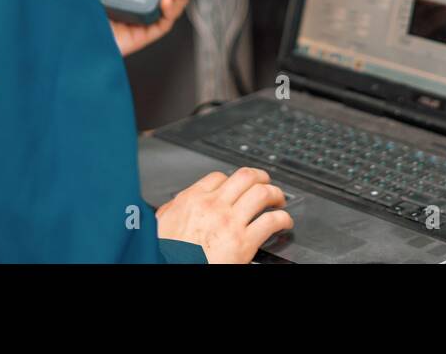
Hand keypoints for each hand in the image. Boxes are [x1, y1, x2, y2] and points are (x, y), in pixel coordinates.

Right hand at [156, 167, 292, 263]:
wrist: (169, 269)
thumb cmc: (166, 255)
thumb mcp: (160, 226)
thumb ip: (173, 210)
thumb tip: (176, 206)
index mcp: (192, 200)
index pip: (219, 177)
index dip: (232, 180)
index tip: (238, 186)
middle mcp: (213, 206)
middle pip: (245, 177)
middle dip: (261, 177)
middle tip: (266, 183)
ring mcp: (230, 222)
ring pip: (262, 193)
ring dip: (276, 194)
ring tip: (279, 200)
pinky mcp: (244, 242)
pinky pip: (271, 221)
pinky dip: (283, 219)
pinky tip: (285, 223)